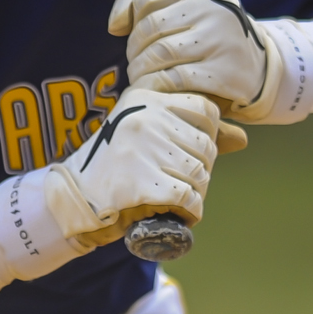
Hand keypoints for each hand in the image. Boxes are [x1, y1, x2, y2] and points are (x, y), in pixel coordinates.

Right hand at [42, 88, 220, 245]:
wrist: (71, 199)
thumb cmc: (115, 167)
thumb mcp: (150, 139)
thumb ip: (194, 134)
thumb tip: (242, 137)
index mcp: (146, 99)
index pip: (205, 111)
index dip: (205, 138)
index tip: (183, 154)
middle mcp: (145, 118)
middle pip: (206, 146)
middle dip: (200, 171)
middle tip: (176, 183)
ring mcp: (143, 149)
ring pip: (200, 174)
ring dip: (196, 194)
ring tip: (177, 200)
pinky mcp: (142, 183)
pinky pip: (189, 198)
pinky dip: (190, 212)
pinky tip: (178, 214)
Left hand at [109, 0, 312, 123]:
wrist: (260, 68)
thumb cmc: (211, 37)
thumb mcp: (187, 10)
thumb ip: (143, 4)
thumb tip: (115, 25)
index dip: (133, 19)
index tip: (134, 37)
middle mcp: (217, 8)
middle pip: (151, 27)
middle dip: (135, 49)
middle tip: (137, 62)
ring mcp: (223, 40)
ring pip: (159, 53)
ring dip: (140, 70)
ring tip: (140, 77)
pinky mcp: (224, 72)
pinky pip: (174, 79)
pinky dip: (155, 87)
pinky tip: (152, 91)